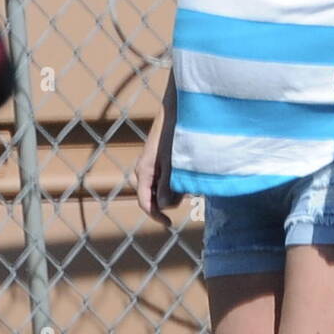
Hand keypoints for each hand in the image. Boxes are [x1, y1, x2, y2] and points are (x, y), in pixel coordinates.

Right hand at [135, 109, 179, 226]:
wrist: (177, 110)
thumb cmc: (174, 133)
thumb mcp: (172, 161)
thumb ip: (167, 183)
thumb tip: (162, 206)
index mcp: (144, 171)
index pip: (145, 202)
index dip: (156, 215)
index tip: (169, 224)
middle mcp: (146, 170)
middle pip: (155, 198)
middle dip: (170, 199)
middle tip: (187, 191)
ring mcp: (153, 166)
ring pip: (163, 188)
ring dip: (176, 190)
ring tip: (189, 178)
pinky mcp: (162, 161)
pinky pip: (167, 179)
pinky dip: (177, 181)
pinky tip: (188, 172)